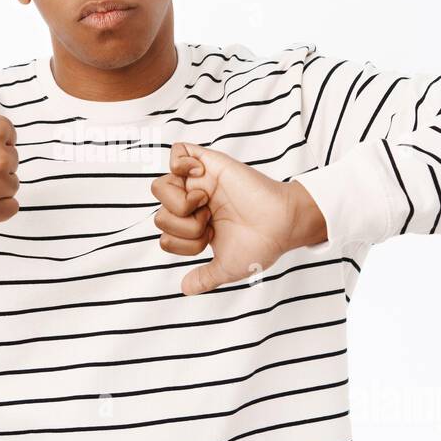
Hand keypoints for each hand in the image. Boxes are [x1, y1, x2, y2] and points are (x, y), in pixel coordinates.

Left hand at [150, 142, 327, 295]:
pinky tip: (198, 177)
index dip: (181, 244)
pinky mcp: (209, 164)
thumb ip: (204, 278)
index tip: (207, 242)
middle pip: (158, 215)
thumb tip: (184, 289)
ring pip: (158, 187)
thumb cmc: (260, 244)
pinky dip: (180, 164)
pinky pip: (177, 152)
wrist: (282, 225)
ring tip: (203, 204)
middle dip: (181, 227)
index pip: (165, 236)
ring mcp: (199, 183)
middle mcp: (194, 204)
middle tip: (208, 223)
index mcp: (197, 226)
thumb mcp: (227, 268)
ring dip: (177, 202)